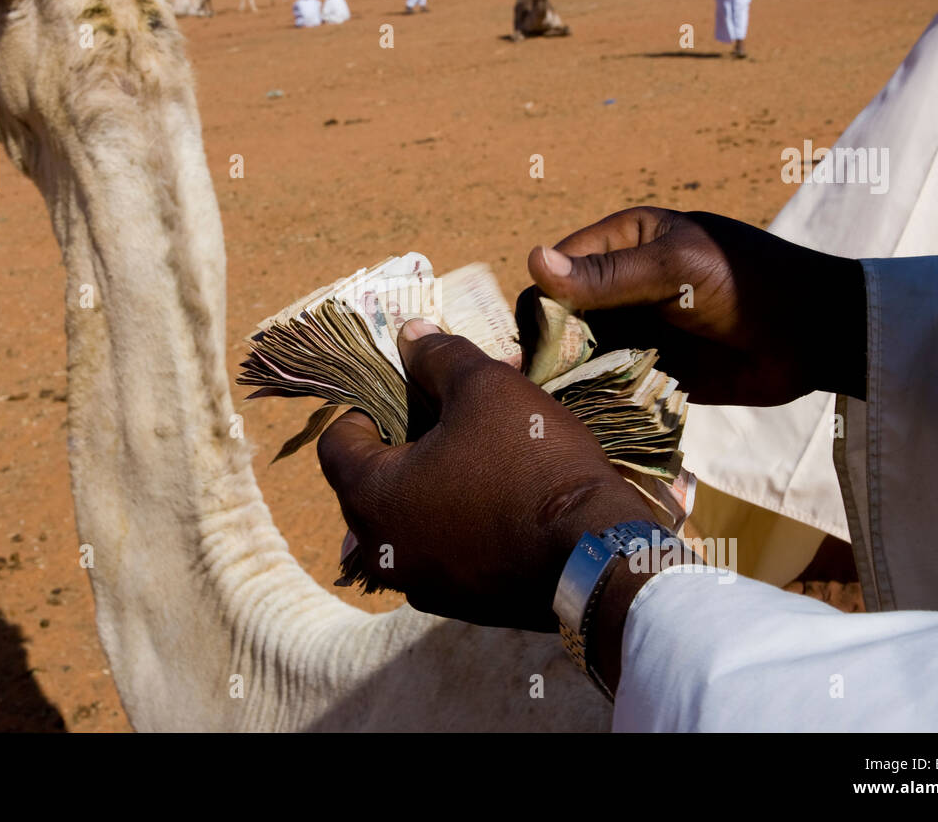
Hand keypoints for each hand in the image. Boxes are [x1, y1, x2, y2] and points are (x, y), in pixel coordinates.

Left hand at [317, 320, 654, 632]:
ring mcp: (420, 583)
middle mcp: (381, 550)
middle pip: (373, 479)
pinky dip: (460, 517)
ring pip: (411, 514)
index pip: (338, 441)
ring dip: (436, 477)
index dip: (372, 403)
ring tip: (486, 446)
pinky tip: (504, 494)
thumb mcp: (486, 388)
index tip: (414, 389)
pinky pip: (443, 546)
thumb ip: (438, 358)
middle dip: (410, 438)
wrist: (599, 556)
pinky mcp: (461, 602)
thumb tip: (409, 335)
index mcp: (371, 498)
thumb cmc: (531, 461)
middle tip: (457, 411)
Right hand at [518, 207, 866, 404]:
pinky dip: (597, 398)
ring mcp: (637, 329)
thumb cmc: (748, 282)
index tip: (537, 343)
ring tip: (562, 404)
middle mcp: (622, 287)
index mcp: (623, 242)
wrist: (816, 334)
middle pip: (562, 317)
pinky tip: (587, 416)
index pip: (556, 272)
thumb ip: (606, 275)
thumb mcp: (675, 268)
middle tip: (546, 382)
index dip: (541, 305)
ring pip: (580, 354)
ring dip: (571, 377)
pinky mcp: (653, 369)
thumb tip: (533, 260)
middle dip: (551, 347)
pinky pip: (610, 384)